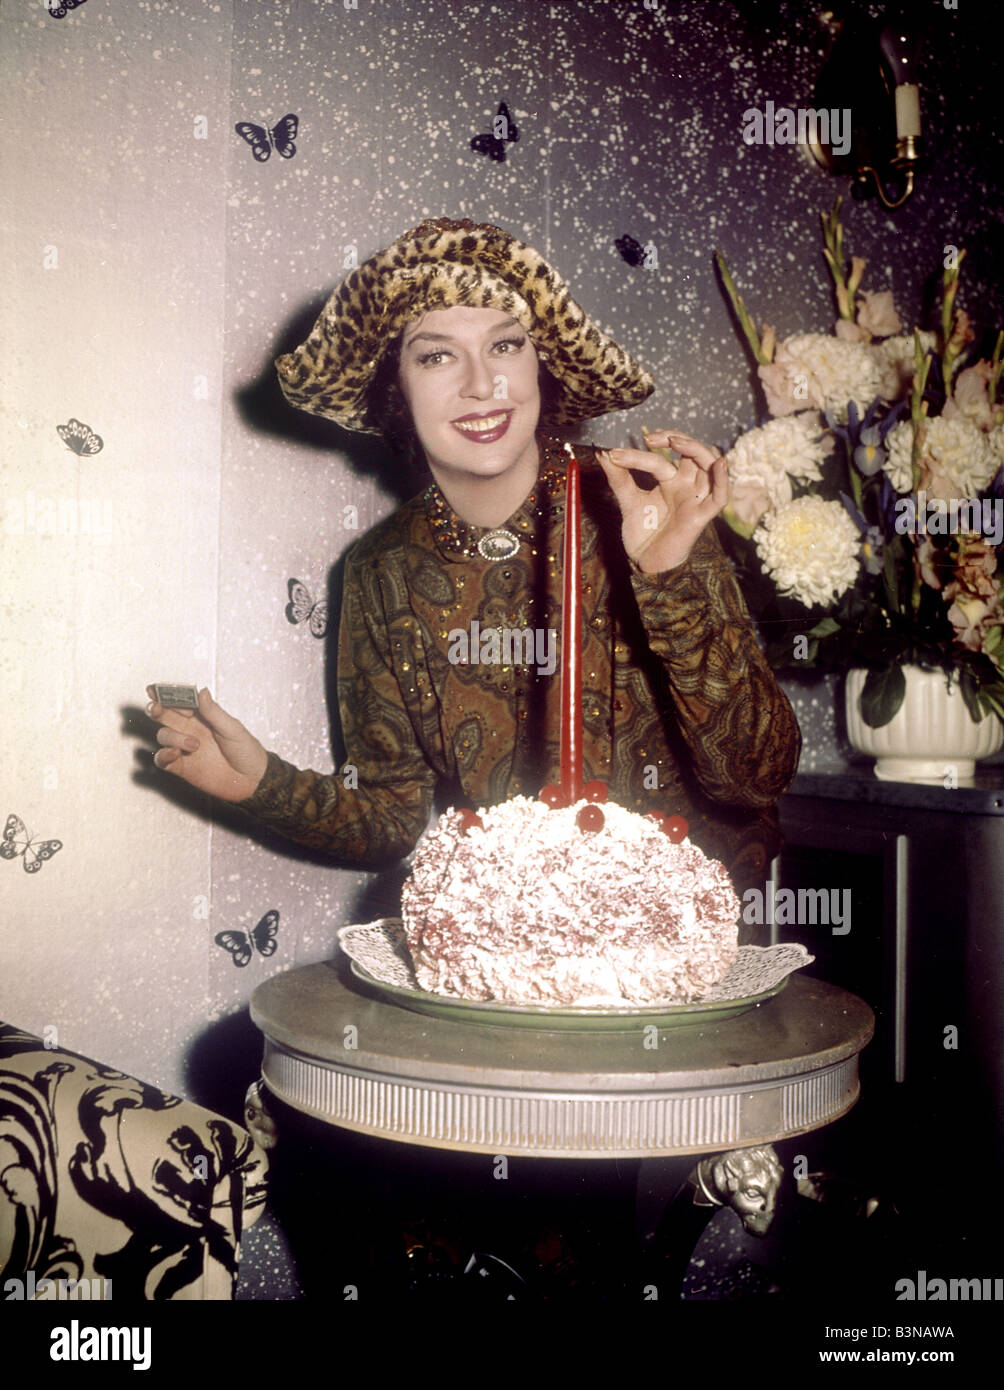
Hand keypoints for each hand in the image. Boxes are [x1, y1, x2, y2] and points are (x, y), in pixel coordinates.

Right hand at [145, 686, 267, 801]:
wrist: (252, 780)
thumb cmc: (247, 751)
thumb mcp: (232, 729)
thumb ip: (213, 712)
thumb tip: (201, 691)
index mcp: (203, 717)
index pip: (180, 701)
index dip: (166, 694)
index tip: (154, 689)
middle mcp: (190, 730)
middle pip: (165, 715)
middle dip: (157, 709)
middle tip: (156, 708)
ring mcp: (184, 748)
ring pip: (163, 735)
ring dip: (172, 737)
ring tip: (194, 745)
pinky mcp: (181, 767)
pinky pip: (162, 759)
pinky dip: (163, 755)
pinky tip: (174, 754)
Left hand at [596, 428, 727, 572]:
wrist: (646, 562)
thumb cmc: (643, 532)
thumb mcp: (628, 501)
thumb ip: (619, 478)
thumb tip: (604, 453)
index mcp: (671, 480)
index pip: (660, 458)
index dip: (638, 454)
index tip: (615, 454)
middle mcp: (686, 485)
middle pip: (692, 451)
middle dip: (674, 438)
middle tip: (649, 439)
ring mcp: (696, 498)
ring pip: (709, 465)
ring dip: (696, 448)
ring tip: (675, 441)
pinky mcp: (701, 516)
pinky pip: (720, 497)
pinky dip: (723, 480)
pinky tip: (720, 463)